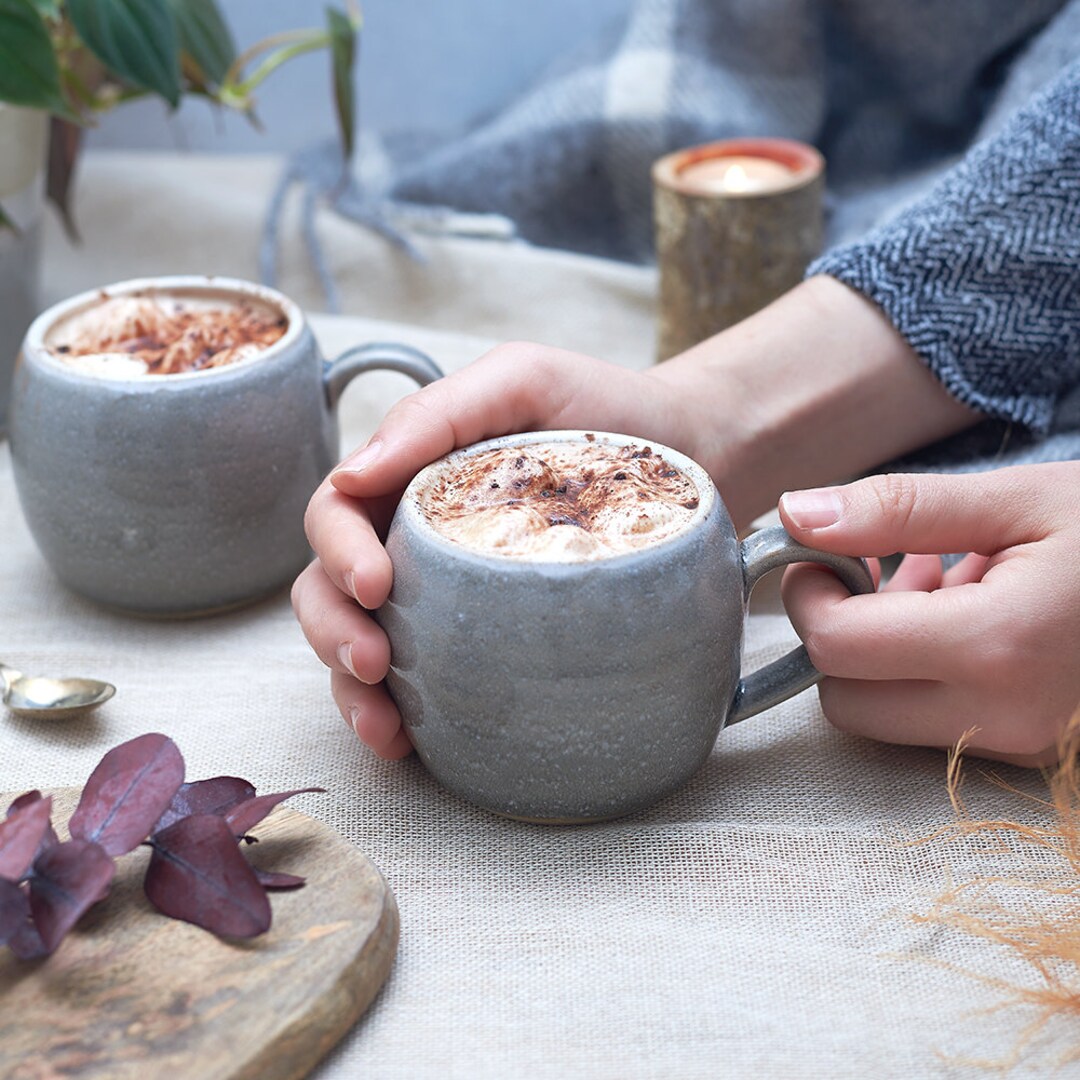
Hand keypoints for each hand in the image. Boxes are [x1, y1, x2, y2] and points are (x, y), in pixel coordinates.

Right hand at [293, 277, 978, 758]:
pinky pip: (426, 683)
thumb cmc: (605, 410)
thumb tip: (351, 476)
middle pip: (330, 590)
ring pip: (362, 645)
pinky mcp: (484, 641)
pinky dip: (403, 715)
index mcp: (408, 478)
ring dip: (354, 690)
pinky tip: (413, 740)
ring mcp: (447, 595)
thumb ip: (438, 413)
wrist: (692, 454)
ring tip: (387, 723)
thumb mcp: (522, 381)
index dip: (337, 552)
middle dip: (334, 631)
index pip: (337, 516)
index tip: (376, 584)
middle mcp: (415, 540)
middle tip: (375, 663)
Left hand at [778, 463, 1079, 765]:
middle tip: (874, 570)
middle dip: (839, 633)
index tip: (820, 554)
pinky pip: (934, 723)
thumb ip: (897, 510)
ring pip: (884, 718)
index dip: (808, 595)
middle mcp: (1004, 716)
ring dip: (883, 652)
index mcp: (998, 645)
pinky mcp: (1031, 753)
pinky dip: (923, 672)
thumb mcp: (1018, 499)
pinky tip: (968, 609)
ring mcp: (1021, 746)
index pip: (837, 647)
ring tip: (939, 579)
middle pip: (846, 702)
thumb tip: (794, 513)